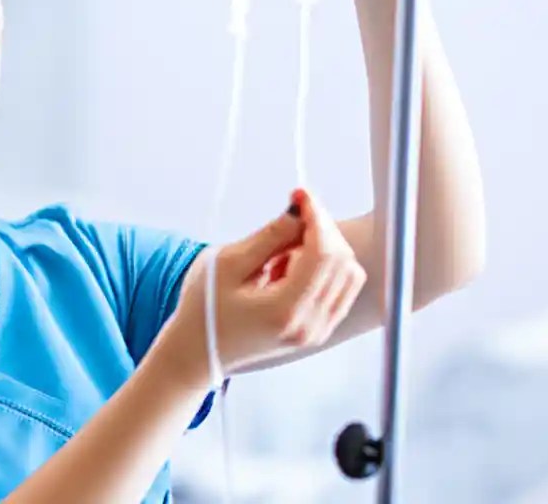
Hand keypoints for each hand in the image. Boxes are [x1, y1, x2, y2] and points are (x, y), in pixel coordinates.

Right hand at [153, 189, 366, 390]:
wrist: (199, 352)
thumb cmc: (204, 311)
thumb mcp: (228, 265)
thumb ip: (269, 237)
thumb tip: (299, 211)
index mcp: (285, 310)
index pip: (323, 254)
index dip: (316, 217)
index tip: (300, 195)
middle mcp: (309, 325)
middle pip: (343, 262)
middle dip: (323, 229)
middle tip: (293, 214)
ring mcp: (317, 332)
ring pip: (348, 275)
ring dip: (325, 250)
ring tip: (283, 251)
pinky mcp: (318, 331)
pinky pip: (340, 289)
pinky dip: (324, 269)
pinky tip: (290, 267)